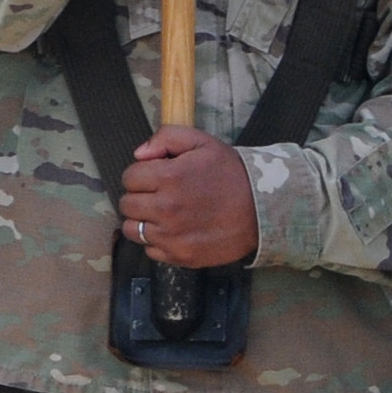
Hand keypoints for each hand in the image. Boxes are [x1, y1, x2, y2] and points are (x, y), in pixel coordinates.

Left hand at [118, 125, 258, 267]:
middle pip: (127, 204)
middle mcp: (165, 208)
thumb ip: (168, 137)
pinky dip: (159, 240)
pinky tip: (177, 230)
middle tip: (161, 194)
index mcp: (169, 177)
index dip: (142, 174)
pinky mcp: (178, 255)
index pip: (129, 177)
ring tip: (165, 214)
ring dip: (144, 220)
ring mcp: (171, 235)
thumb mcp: (204, 143)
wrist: (264, 209)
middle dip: (141, 196)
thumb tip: (139, 154)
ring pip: (133, 229)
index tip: (158, 176)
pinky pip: (150, 249)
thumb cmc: (233, 174)